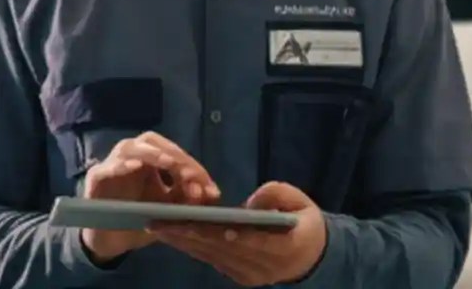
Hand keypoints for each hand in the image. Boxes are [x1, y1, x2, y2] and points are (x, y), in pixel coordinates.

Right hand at [80, 131, 221, 263]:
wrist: (112, 241)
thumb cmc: (141, 218)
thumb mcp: (169, 210)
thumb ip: (187, 200)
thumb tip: (211, 194)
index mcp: (151, 161)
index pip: (174, 153)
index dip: (194, 168)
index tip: (211, 190)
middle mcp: (131, 156)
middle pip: (152, 141)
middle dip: (174, 155)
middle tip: (190, 173)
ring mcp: (112, 164)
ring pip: (129, 147)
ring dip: (152, 154)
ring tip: (170, 164)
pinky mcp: (96, 178)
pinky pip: (106, 167)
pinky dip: (121, 165)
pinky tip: (135, 166)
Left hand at [150, 182, 326, 286]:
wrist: (313, 257)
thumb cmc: (305, 222)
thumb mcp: (301, 201)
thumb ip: (277, 195)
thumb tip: (249, 203)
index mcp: (285, 248)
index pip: (257, 243)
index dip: (236, 235)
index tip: (215, 227)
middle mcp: (264, 268)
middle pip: (225, 250)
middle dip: (193, 235)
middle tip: (165, 221)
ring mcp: (249, 275)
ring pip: (213, 256)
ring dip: (184, 242)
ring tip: (158, 226)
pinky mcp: (238, 276)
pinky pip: (212, 260)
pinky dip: (192, 246)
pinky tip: (171, 234)